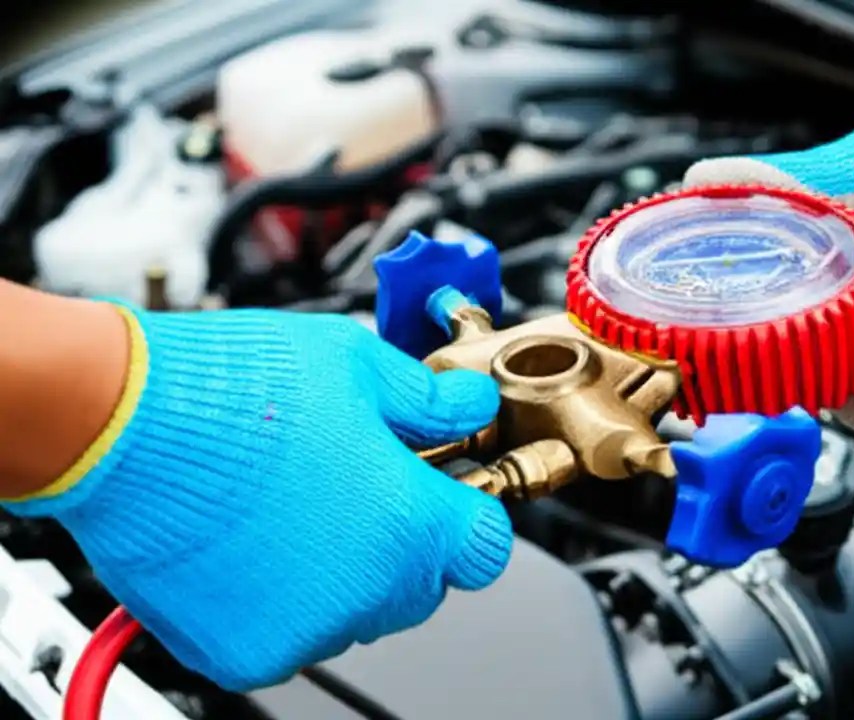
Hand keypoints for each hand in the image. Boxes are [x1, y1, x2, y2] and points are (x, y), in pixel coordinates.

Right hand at [3, 306, 509, 690]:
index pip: (485, 547)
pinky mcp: (245, 650)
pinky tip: (256, 539)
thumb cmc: (231, 389)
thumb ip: (430, 400)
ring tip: (295, 504)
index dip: (469, 512)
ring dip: (344, 569)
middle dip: (404, 538)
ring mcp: (305, 629)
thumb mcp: (358, 366)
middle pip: (423, 583)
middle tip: (357, 483)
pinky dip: (284, 597)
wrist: (119, 422)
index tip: (446, 492)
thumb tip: (471, 406)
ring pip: (357, 609)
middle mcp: (365, 590)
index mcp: (408, 524)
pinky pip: (294, 633)